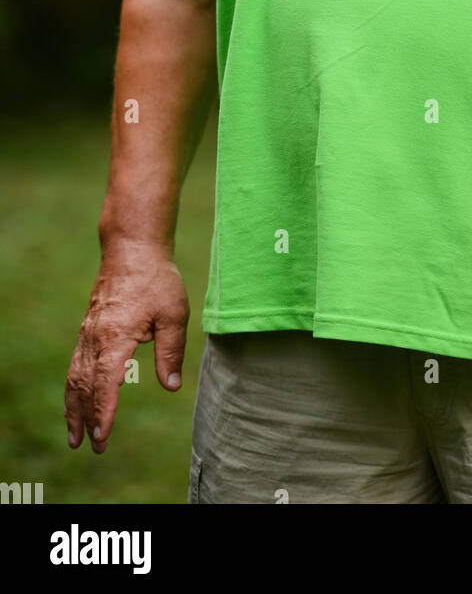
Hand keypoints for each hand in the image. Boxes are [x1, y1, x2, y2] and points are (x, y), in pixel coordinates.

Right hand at [65, 244, 189, 453]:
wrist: (132, 249)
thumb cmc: (157, 280)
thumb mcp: (174, 314)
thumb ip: (171, 351)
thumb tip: (172, 386)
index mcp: (116, 336)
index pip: (106, 383)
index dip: (104, 412)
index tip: (102, 437)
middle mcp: (96, 338)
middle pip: (85, 386)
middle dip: (87, 419)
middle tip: (93, 447)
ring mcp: (88, 333)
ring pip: (75, 377)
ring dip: (74, 408)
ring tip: (75, 436)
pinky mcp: (88, 329)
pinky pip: (75, 365)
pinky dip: (73, 388)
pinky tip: (75, 401)